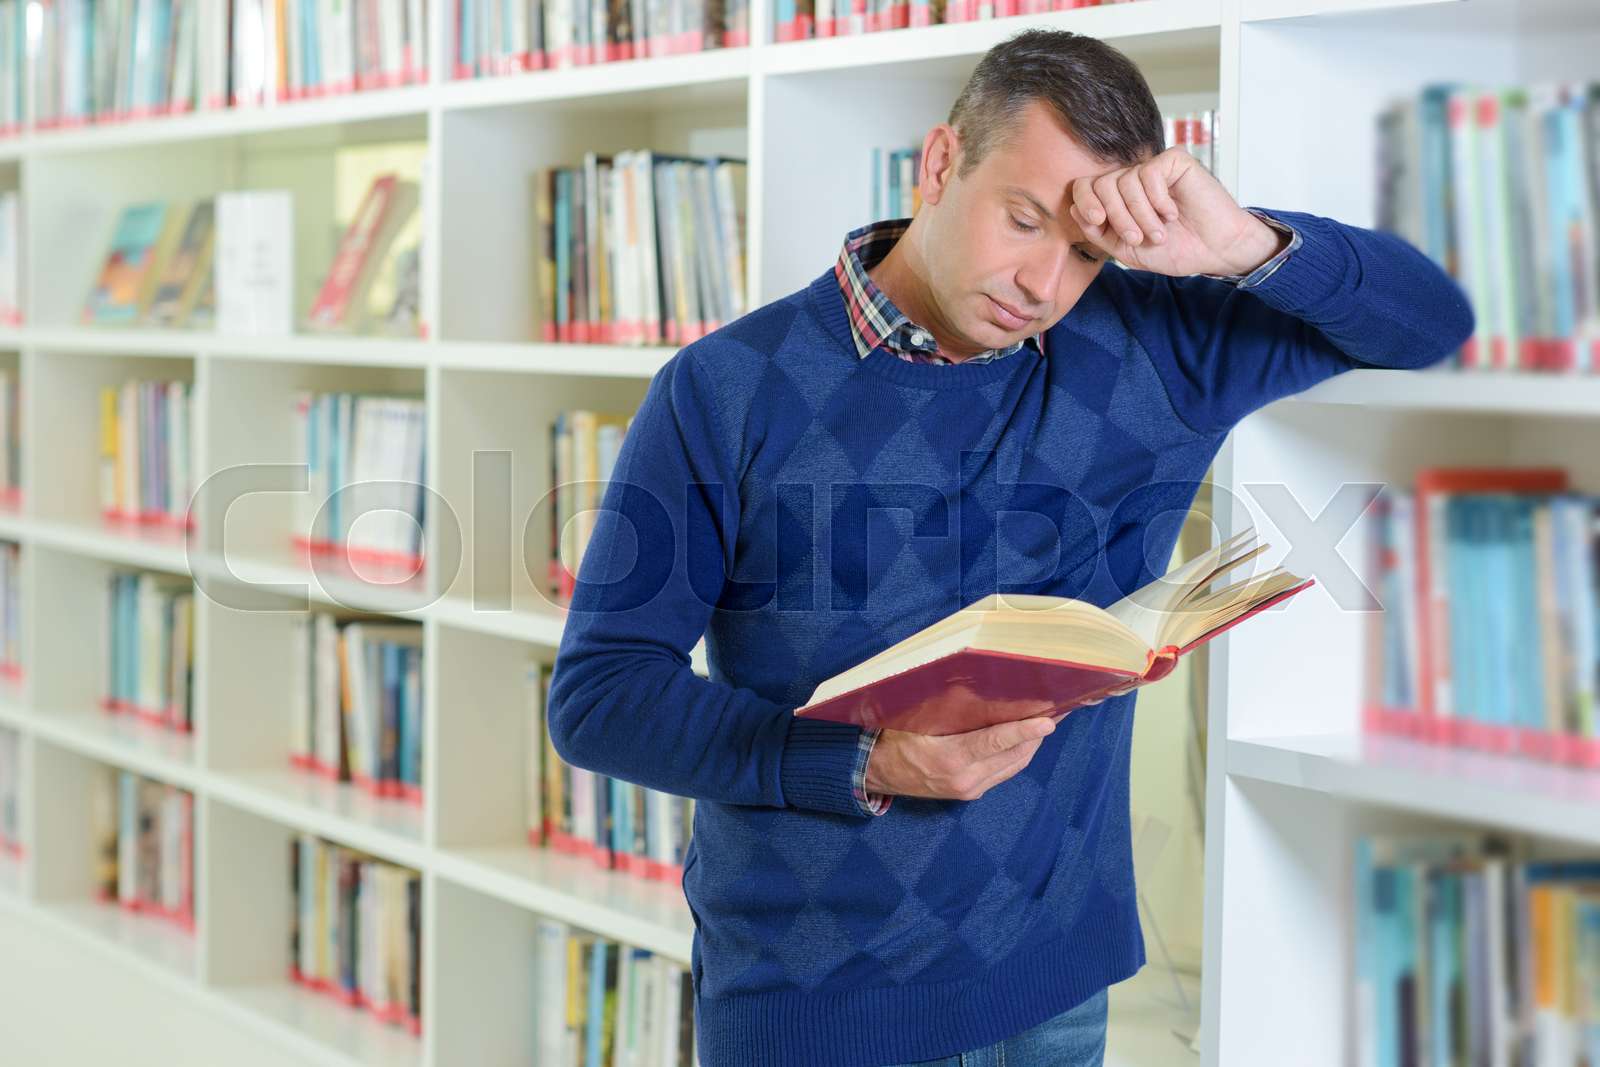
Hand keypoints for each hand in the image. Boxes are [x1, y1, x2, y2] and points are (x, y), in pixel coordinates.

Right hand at [864, 714, 1057, 801]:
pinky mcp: (971, 793)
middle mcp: (965, 779)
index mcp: (949, 759)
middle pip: (1013, 755)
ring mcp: (970, 789)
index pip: (995, 742)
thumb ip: (944, 707)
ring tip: (1048, 721)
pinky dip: (1018, 754)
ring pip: (1014, 766)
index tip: (1048, 721)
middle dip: (1037, 734)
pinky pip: (1004, 772)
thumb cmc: (893, 738)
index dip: (1024, 731)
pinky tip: (1026, 738)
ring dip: (1031, 744)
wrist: (877, 774)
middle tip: (1057, 710)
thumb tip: (975, 683)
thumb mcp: (913, 719)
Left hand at [1067, 147, 1286, 276]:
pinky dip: (1157, 199)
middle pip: (1102, 184)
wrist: (1214, 251)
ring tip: (1159, 233)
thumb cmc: (1174, 250)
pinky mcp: (1175, 161)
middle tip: (1137, 238)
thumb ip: (1098, 233)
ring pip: (1125, 182)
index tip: (1097, 222)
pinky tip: (1172, 213)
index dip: (1085, 202)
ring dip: (1140, 215)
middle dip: (1116, 216)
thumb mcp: (1126, 250)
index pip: (1086, 186)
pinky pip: (1150, 173)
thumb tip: (1073, 209)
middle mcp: (1133, 180)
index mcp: (1119, 199)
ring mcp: (1154, 169)